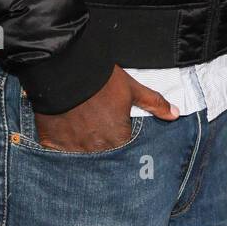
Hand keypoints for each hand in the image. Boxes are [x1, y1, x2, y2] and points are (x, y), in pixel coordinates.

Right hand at [33, 64, 179, 151]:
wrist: (66, 69)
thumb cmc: (101, 79)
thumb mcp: (131, 88)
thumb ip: (153, 103)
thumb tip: (175, 114)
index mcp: (117, 138)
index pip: (124, 151)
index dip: (121, 143)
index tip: (116, 135)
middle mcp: (95, 148)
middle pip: (102, 157)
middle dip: (102, 148)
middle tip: (97, 134)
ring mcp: (72, 147)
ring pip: (80, 157)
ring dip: (82, 149)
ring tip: (80, 135)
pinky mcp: (51, 142)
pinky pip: (57, 152)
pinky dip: (60, 147)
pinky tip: (62, 136)